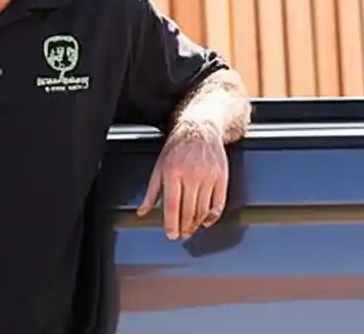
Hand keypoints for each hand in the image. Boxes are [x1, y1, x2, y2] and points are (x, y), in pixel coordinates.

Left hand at [136, 120, 228, 239]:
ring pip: (203, 210)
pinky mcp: (221, 177)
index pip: (172, 206)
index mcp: (173, 173)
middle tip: (181, 234)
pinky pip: (219, 203)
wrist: (200, 129)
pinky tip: (207, 220)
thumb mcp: (159, 167)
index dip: (171, 224)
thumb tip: (142, 211)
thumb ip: (151, 192)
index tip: (171, 234)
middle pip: (189, 211)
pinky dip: (213, 216)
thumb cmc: (177, 148)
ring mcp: (208, 177)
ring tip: (191, 229)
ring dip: (197, 224)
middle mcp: (191, 176)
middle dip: (184, 227)